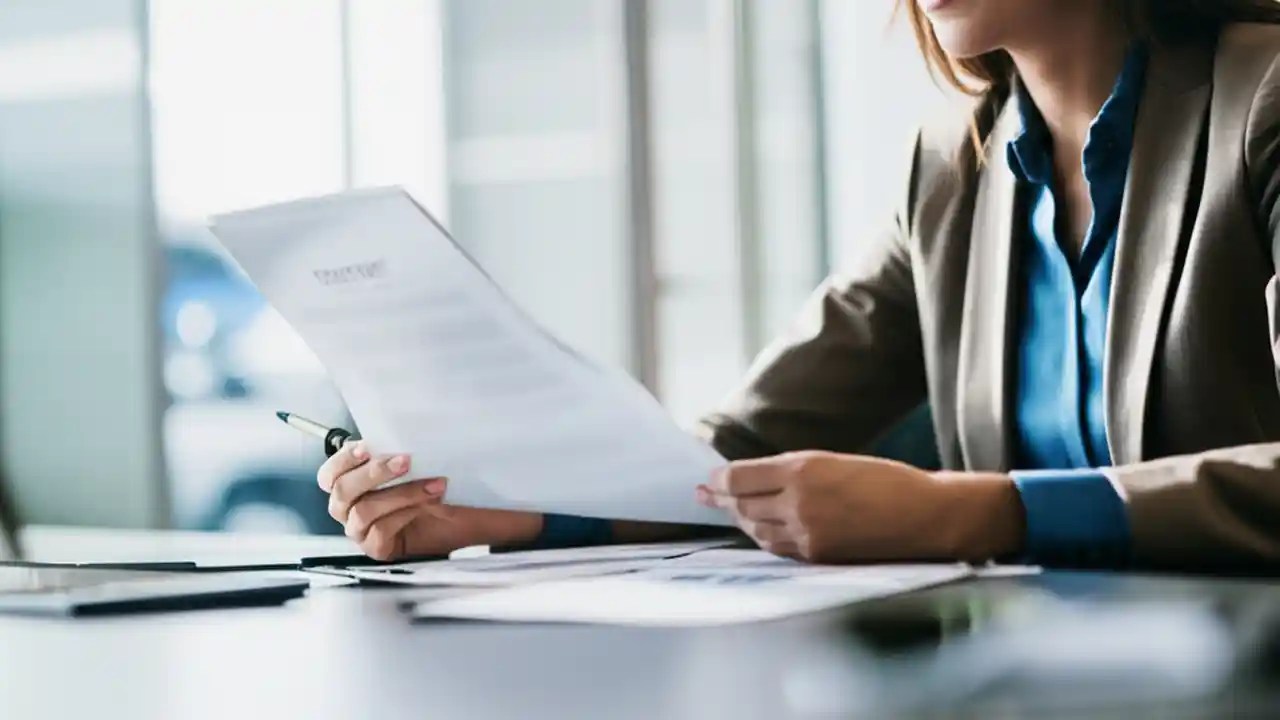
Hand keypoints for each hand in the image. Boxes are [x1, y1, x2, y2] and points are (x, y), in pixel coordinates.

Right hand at [316, 442, 542, 559]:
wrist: (463, 521)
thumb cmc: (435, 491)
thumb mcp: (416, 466)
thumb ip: (396, 453)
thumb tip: (396, 429)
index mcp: (351, 486)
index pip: (329, 475)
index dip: (343, 460)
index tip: (367, 447)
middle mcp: (349, 510)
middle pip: (342, 492)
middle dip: (373, 473)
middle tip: (405, 460)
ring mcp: (361, 532)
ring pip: (363, 511)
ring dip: (400, 494)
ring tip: (433, 485)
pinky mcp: (376, 550)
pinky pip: (380, 531)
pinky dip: (405, 514)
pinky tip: (429, 506)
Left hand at [696, 451, 1023, 563]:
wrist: (923, 514)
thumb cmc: (884, 480)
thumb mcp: (833, 460)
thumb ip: (792, 470)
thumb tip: (753, 477)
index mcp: (802, 469)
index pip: (740, 476)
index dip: (720, 479)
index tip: (709, 478)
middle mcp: (798, 502)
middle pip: (742, 503)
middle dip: (720, 498)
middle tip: (704, 495)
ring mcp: (806, 532)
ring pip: (755, 528)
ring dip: (740, 518)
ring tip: (727, 510)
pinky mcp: (817, 555)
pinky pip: (777, 546)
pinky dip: (763, 536)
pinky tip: (757, 529)